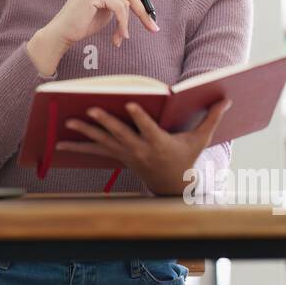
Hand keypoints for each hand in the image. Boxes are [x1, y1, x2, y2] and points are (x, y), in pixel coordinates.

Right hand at [43, 0, 159, 51]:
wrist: (63, 33)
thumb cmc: (83, 23)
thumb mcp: (107, 8)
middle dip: (144, 7)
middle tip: (152, 24)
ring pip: (127, 0)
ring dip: (128, 22)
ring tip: (123, 36)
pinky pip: (120, 8)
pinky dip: (122, 24)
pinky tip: (120, 36)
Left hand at [58, 98, 232, 195]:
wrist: (171, 186)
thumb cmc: (186, 158)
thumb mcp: (200, 140)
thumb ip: (212, 118)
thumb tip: (227, 98)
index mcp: (159, 144)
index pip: (148, 129)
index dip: (139, 117)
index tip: (130, 103)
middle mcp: (140, 150)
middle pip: (120, 134)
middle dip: (105, 122)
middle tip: (90, 110)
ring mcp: (126, 154)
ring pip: (103, 142)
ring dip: (84, 132)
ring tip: (67, 122)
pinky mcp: (117, 156)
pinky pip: (94, 150)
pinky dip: (76, 146)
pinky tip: (58, 142)